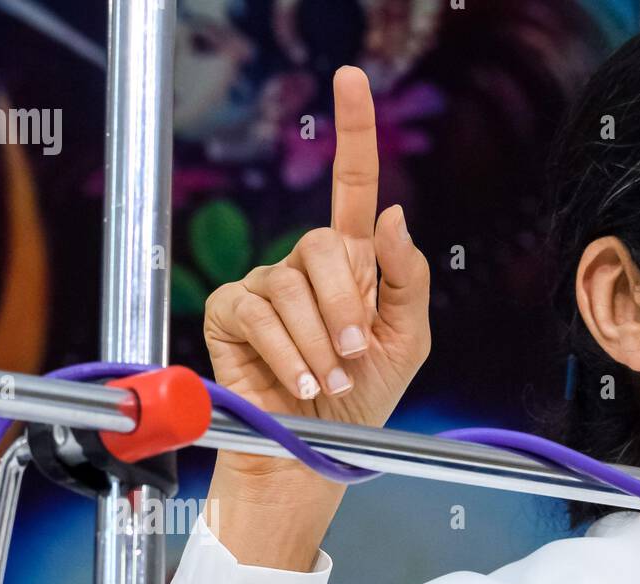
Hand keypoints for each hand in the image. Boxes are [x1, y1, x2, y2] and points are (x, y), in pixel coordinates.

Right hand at [202, 66, 430, 552]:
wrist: (320, 449)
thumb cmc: (363, 400)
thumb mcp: (407, 341)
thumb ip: (407, 279)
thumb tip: (393, 214)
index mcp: (353, 265)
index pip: (352, 186)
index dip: (355, 131)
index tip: (352, 79)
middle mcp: (305, 266)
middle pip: (325, 246)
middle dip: (346, 307)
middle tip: (353, 354)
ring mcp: (265, 286)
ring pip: (292, 287)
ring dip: (318, 343)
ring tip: (327, 380)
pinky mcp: (231, 313)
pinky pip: (258, 313)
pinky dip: (285, 354)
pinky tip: (298, 383)